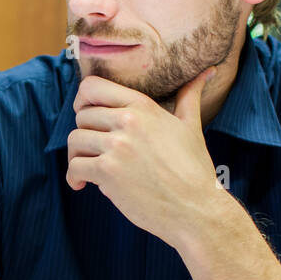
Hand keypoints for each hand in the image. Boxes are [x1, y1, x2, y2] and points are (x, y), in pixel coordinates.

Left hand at [66, 69, 220, 245]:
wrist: (196, 209)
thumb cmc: (194, 170)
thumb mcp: (191, 126)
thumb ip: (190, 96)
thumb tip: (207, 71)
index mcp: (143, 106)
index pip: (92, 86)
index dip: (82, 101)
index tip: (85, 116)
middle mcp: (127, 121)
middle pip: (81, 116)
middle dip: (84, 134)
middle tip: (92, 151)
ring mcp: (116, 146)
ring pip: (74, 140)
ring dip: (76, 156)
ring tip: (87, 169)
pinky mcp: (107, 171)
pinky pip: (74, 166)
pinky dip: (73, 177)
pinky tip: (82, 185)